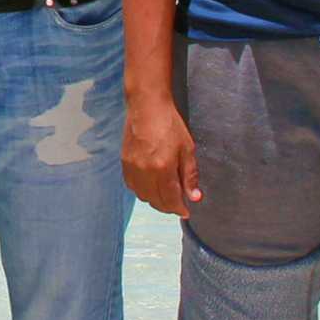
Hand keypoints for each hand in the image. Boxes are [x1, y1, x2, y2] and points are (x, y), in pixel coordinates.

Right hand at [122, 97, 200, 217]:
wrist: (146, 107)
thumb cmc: (170, 124)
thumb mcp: (187, 149)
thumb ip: (190, 175)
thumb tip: (195, 197)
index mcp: (163, 168)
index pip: (170, 199)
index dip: (179, 209)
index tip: (186, 212)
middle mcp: (145, 171)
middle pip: (156, 201)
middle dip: (168, 207)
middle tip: (178, 205)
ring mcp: (132, 168)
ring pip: (143, 196)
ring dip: (155, 200)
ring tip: (165, 196)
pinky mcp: (124, 163)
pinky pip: (132, 187)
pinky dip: (142, 191)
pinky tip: (151, 187)